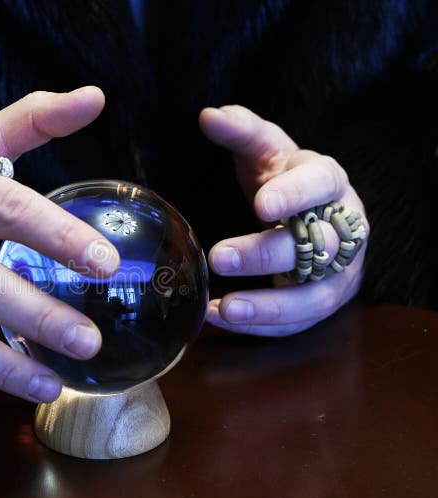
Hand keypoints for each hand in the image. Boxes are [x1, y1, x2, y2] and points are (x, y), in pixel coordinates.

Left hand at [199, 105, 367, 335]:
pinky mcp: (323, 301)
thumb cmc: (283, 179)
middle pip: (316, 246)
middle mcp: (344, 229)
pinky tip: (220, 317)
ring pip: (314, 296)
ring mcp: (339, 271)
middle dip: (266, 254)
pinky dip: (261, 325)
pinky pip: (299, 323)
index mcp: (330, 183)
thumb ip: (241, 131)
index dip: (294, 195)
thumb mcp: (265, 150)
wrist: (309, 213)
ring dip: (268, 306)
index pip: (321, 185)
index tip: (260, 204)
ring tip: (224, 308)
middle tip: (218, 257)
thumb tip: (209, 115)